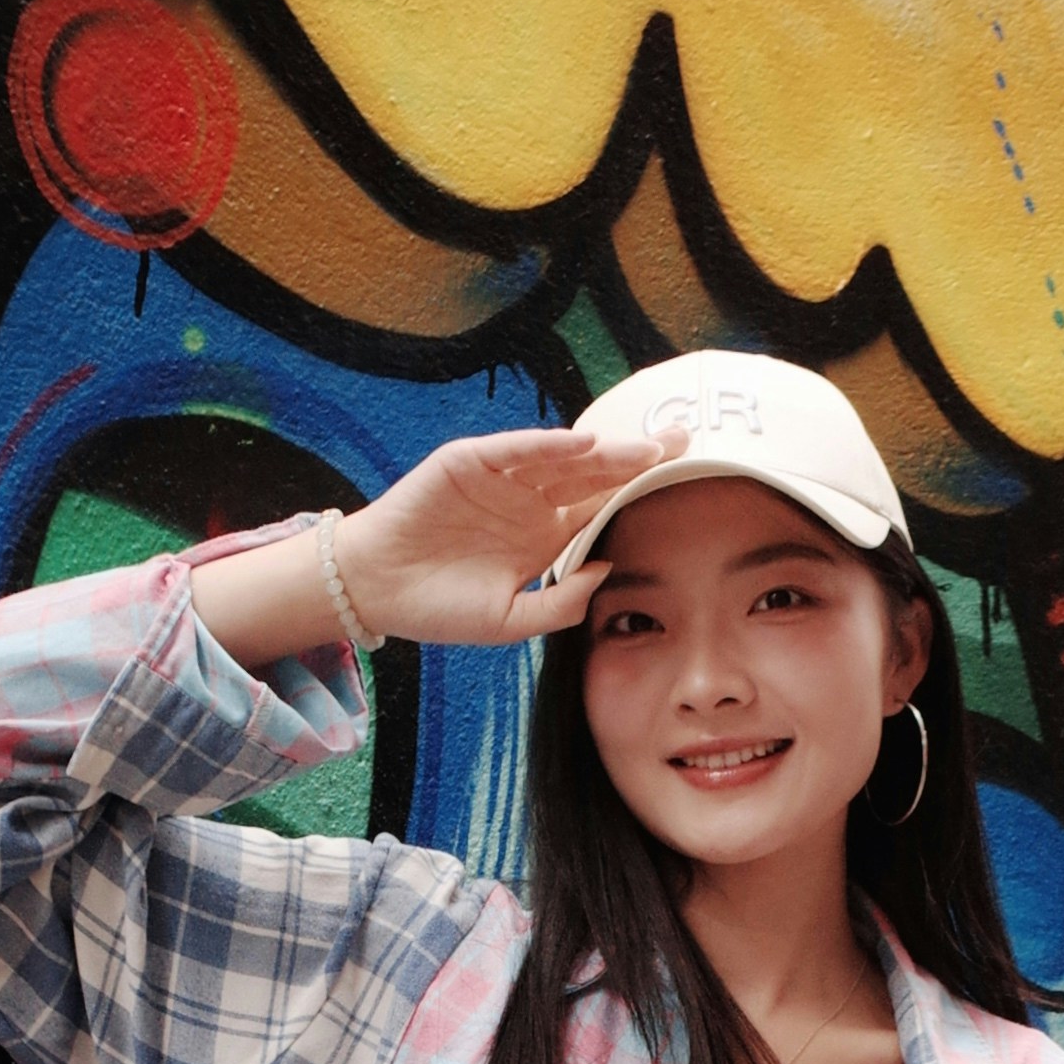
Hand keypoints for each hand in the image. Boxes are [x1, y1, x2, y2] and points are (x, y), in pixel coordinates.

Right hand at [332, 420, 674, 651]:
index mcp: (542, 536)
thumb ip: (561, 601)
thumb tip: (609, 568)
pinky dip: (548, 446)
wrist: (378, 592)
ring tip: (647, 447)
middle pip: (593, 474)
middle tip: (684, 443)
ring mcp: (500, 478)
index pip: (600, 508)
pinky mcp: (469, 463)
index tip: (683, 484)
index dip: (638, 495)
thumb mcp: (510, 620)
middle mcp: (528, 501)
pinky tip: (584, 444)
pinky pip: (516, 449)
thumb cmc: (440, 609)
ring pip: (563, 459)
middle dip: (637, 459)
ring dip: (605, 451)